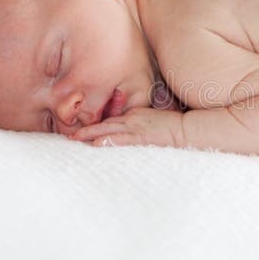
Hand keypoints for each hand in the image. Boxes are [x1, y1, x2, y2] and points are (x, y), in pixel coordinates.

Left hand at [68, 107, 184, 146]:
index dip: (95, 124)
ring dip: (90, 134)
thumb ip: (143, 126)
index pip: (112, 119)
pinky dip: (108, 140)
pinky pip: (121, 138)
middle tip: (69, 133)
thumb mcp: (156, 122)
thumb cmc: (175, 128)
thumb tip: (134, 134)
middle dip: (86, 128)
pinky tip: (95, 144)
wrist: (189, 128)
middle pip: (105, 122)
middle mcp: (133, 118)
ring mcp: (137, 126)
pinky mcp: (142, 136)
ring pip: (108, 128)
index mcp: (135, 114)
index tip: (81, 129)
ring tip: (74, 138)